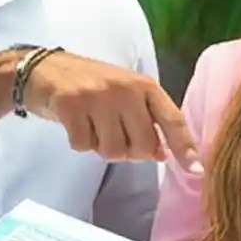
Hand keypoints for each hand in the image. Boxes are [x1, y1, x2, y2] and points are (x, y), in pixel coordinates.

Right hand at [23, 51, 202, 173]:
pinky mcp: (71, 104)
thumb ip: (146, 121)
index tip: (197, 171)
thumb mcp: (124, 95)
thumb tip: (163, 155)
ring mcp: (97, 96)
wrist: (44, 69)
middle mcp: (124, 89)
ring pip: (113, 150)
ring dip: (101, 148)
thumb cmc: (90, 85)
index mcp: (144, 85)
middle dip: (129, 151)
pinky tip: (75, 124)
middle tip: (114, 135)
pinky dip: (79, 142)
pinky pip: (84, 146)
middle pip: (142, 146)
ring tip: (93, 126)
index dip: (185, 147)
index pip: (172, 119)